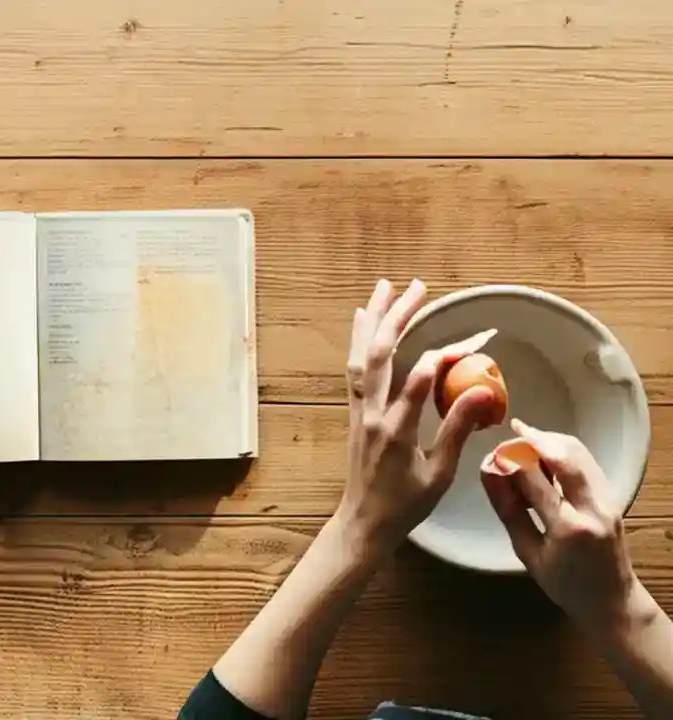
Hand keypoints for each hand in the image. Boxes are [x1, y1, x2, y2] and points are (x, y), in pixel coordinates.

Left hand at [338, 278, 495, 556]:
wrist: (363, 522)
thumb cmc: (405, 505)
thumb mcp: (439, 473)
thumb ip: (459, 428)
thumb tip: (484, 391)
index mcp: (395, 429)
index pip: (421, 377)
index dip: (449, 355)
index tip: (476, 342)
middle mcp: (372, 413)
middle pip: (383, 353)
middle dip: (400, 316)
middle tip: (418, 287)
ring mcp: (359, 410)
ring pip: (363, 355)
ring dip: (375, 320)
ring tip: (385, 288)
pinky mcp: (355, 412)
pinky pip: (355, 369)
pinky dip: (361, 341)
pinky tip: (364, 321)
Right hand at [480, 420, 640, 629]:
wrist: (610, 599)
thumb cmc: (563, 585)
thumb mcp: (527, 553)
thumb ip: (509, 510)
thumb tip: (489, 474)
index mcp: (568, 527)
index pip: (534, 479)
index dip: (510, 461)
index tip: (491, 454)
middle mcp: (593, 507)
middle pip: (565, 455)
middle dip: (536, 438)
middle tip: (512, 431)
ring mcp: (609, 499)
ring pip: (581, 453)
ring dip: (552, 440)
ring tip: (526, 438)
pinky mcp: (613, 496)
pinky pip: (588, 462)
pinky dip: (565, 451)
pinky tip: (547, 454)